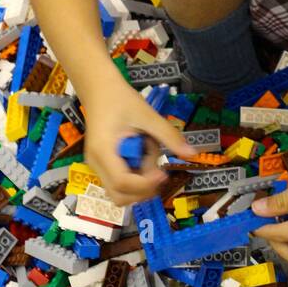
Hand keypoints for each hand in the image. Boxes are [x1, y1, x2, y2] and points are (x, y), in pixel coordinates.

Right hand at [82, 76, 196, 205]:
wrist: (100, 90)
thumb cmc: (122, 100)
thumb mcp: (148, 115)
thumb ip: (169, 135)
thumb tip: (192, 153)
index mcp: (104, 151)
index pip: (123, 183)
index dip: (146, 184)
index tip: (163, 174)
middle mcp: (96, 165)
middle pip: (119, 196)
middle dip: (144, 190)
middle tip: (158, 169)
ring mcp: (96, 167)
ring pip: (120, 193)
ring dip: (140, 183)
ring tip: (147, 155)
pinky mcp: (102, 166)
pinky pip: (119, 182)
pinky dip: (135, 176)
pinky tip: (141, 154)